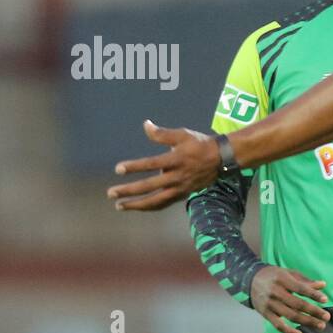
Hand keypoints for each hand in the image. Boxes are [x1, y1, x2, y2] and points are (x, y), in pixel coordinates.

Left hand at [107, 120, 223, 210]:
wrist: (221, 159)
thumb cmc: (199, 144)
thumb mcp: (182, 134)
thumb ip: (162, 133)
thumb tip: (145, 125)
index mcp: (176, 160)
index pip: (151, 165)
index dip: (134, 167)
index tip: (118, 169)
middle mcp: (177, 176)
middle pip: (149, 186)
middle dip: (129, 190)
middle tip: (111, 193)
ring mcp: (180, 188)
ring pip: (156, 201)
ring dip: (137, 205)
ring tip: (120, 206)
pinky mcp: (183, 194)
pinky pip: (164, 203)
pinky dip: (150, 207)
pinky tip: (138, 207)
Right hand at [250, 267, 330, 332]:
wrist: (250, 280)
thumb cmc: (275, 276)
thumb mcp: (289, 273)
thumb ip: (305, 281)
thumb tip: (323, 285)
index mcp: (282, 279)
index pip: (300, 288)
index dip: (312, 294)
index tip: (325, 299)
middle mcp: (275, 291)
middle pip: (297, 304)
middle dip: (313, 311)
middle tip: (327, 317)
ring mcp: (270, 303)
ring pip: (290, 315)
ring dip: (306, 322)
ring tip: (320, 325)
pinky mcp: (265, 313)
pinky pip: (278, 325)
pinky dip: (288, 331)